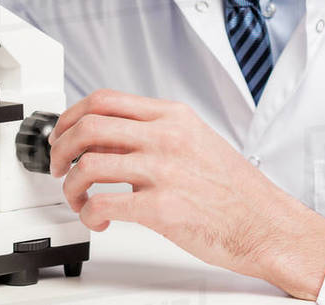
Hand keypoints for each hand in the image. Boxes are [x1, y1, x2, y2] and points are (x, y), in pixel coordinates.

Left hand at [48, 89, 324, 299]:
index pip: (105, 100)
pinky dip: (89, 214)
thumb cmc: (235, 190)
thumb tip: (109, 139)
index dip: (71, 115)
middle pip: (88, 126)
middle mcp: (166, 137)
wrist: (267, 224)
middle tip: (57, 166)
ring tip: (76, 198)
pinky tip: (98, 219)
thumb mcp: (196, 140)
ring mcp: (163, 171)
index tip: (62, 132)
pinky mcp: (162, 208)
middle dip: (60, 147)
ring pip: (88, 164)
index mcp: (173, 116)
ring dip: (69, 184)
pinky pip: (103, 204)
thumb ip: (154, 134)